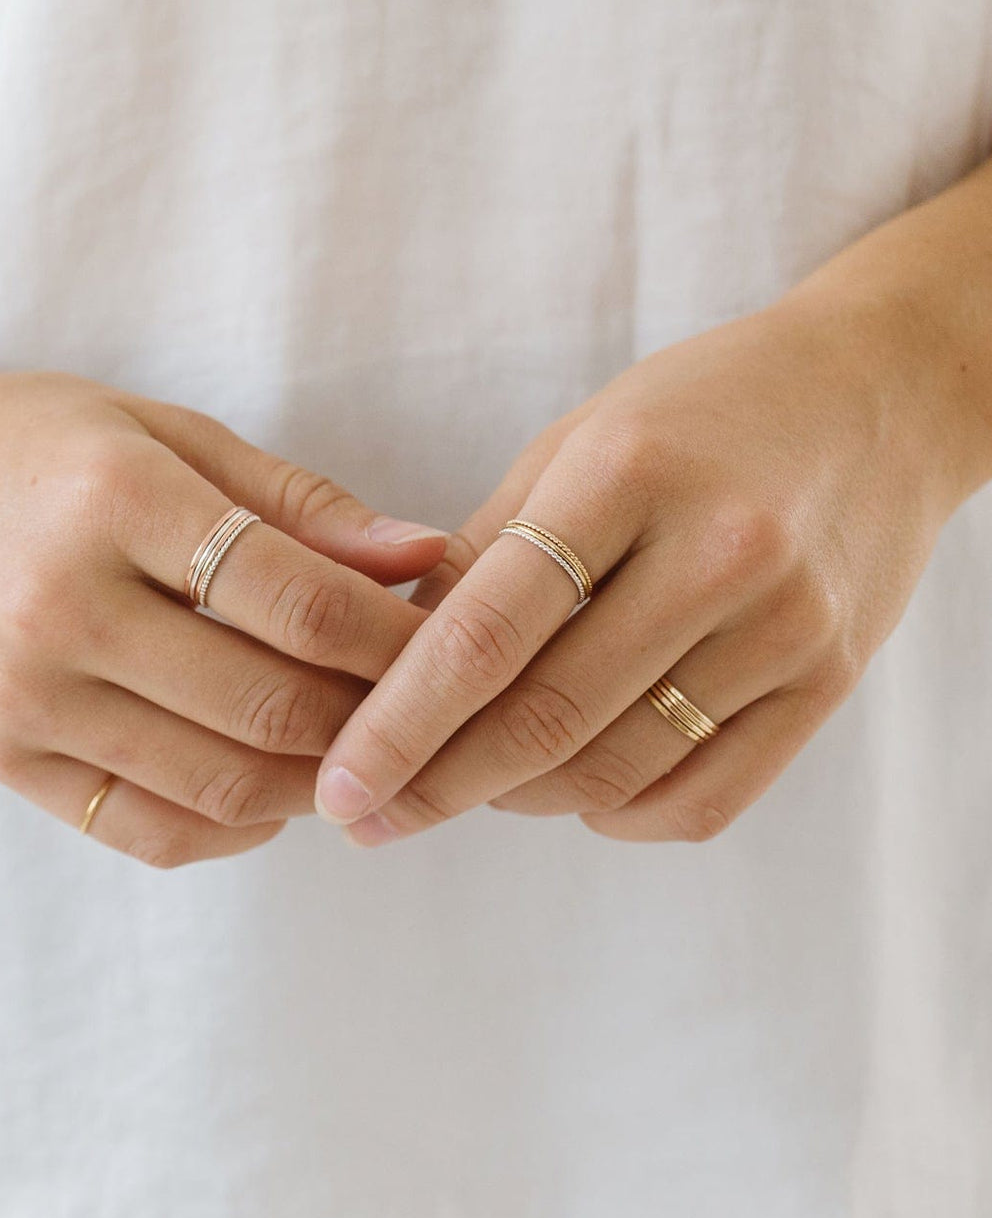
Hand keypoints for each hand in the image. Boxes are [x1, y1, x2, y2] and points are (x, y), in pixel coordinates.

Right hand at [0, 357, 446, 865]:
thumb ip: (300, 504)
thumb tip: (425, 559)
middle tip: (422, 711)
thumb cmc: (45, 448)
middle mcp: (59, 608)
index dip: (393, 638)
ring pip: (220, 783)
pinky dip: (235, 825)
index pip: (295, 600)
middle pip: (266, 706)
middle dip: (371, 719)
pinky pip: (149, 830)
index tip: (449, 645)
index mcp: (113, 502)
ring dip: (316, 782)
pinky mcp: (3, 757)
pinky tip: (273, 789)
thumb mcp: (169, 435)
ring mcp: (23, 697)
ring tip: (360, 751)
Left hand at [313, 284, 980, 844]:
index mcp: (627, 474)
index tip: (339, 789)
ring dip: (518, 800)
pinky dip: (615, 816)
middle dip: (436, 787)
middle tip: (366, 820)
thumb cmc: (697, 416)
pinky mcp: (829, 683)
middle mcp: (719, 554)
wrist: (879, 398)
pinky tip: (571, 791)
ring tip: (463, 787)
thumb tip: (388, 669)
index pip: (486, 634)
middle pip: (545, 720)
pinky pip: (700, 800)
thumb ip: (485, 556)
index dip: (397, 726)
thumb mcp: (576, 444)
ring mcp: (786, 627)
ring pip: (616, 773)